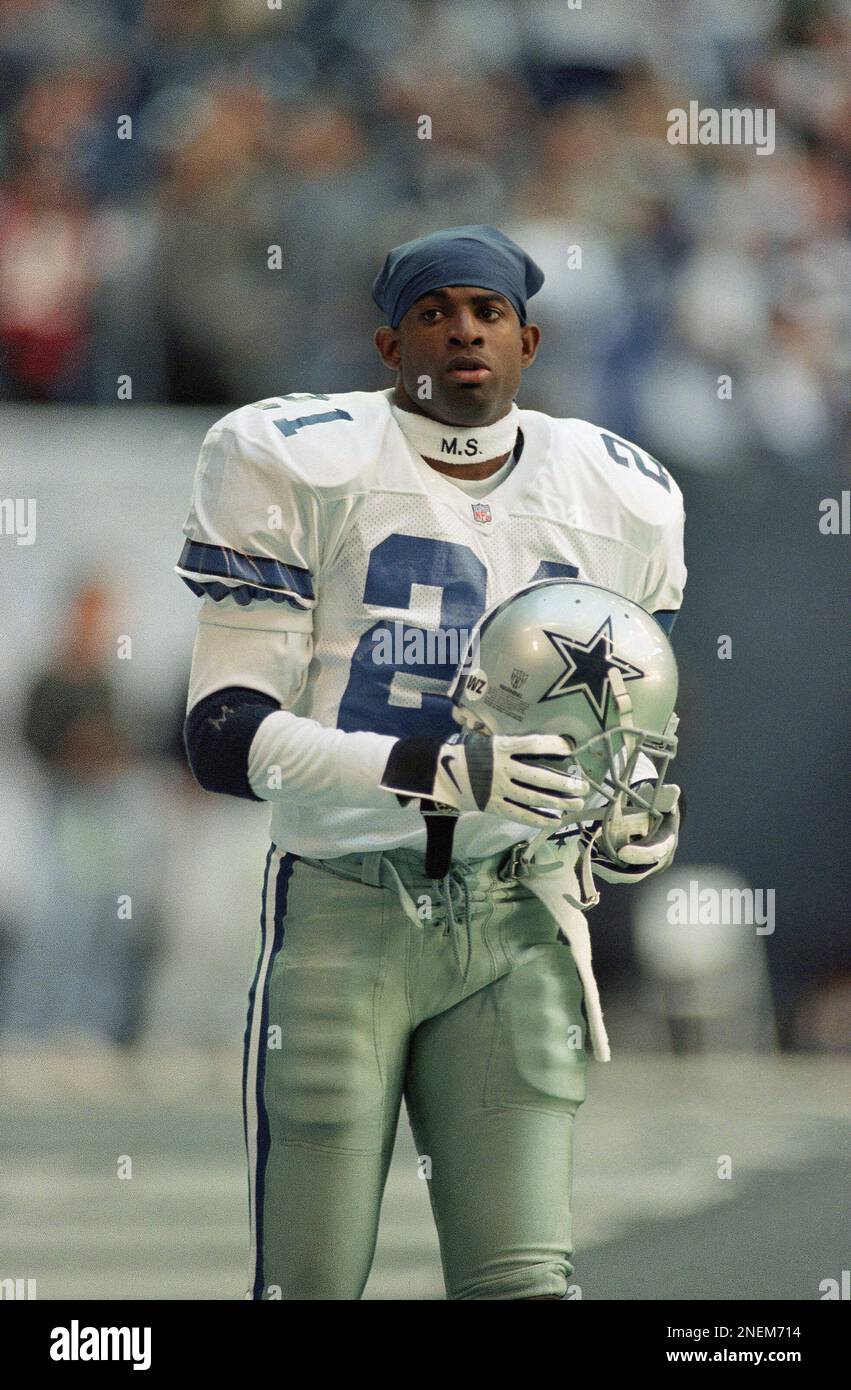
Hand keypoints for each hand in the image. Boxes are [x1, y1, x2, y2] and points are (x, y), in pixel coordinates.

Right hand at [381, 731, 588, 829]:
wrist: (438, 772)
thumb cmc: (466, 753)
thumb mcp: (486, 741)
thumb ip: (510, 745)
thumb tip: (540, 745)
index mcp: (500, 747)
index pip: (533, 744)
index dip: (553, 745)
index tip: (571, 747)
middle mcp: (501, 768)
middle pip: (539, 776)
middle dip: (564, 782)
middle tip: (583, 786)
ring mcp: (497, 789)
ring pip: (533, 797)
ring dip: (558, 801)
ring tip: (576, 803)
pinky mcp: (493, 805)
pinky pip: (520, 814)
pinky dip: (539, 818)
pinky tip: (555, 820)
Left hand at [590, 782, 680, 881]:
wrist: (660, 821)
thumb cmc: (661, 809)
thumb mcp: (666, 801)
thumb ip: (666, 797)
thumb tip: (673, 790)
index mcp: (667, 842)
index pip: (655, 853)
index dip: (639, 855)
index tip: (621, 853)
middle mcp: (657, 861)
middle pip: (635, 873)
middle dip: (611, 867)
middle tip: (590, 854)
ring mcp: (644, 868)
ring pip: (621, 875)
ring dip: (600, 866)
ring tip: (584, 848)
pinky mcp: (632, 870)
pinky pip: (614, 872)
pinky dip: (600, 864)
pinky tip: (586, 850)